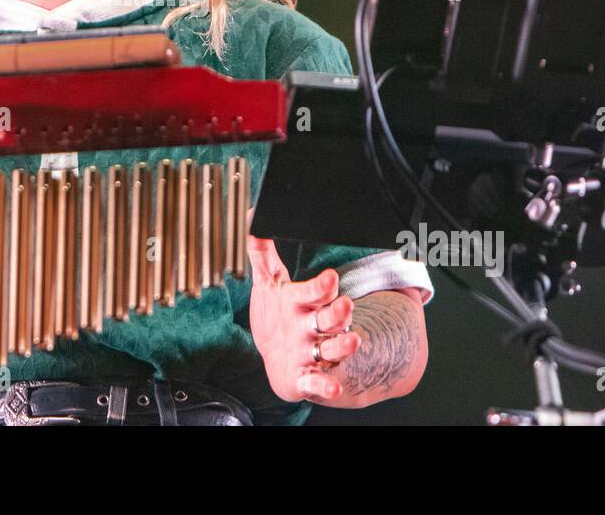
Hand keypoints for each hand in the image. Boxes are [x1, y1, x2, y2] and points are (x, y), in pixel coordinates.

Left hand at [247, 231, 361, 403]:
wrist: (278, 356)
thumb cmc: (277, 315)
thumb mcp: (268, 283)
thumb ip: (262, 254)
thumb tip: (252, 218)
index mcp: (304, 301)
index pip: (316, 291)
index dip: (321, 286)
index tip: (328, 277)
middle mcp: (314, 326)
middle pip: (331, 316)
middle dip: (339, 311)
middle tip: (344, 305)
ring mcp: (313, 352)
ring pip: (333, 347)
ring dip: (343, 344)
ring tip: (352, 340)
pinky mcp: (307, 377)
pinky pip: (319, 382)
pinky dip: (326, 385)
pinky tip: (334, 387)